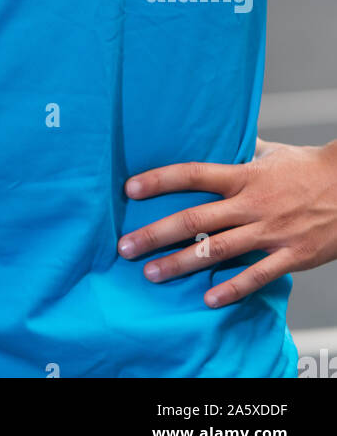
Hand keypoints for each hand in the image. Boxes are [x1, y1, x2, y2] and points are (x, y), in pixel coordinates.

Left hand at [117, 137, 336, 306]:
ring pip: (217, 251)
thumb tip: (221, 135)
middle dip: (156, 233)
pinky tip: (208, 299)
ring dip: (181, 264)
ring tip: (152, 274)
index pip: (193, 174)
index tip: (130, 190)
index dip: (159, 181)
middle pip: (195, 219)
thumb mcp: (273, 152)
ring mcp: (269, 231)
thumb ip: (243, 149)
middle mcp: (251, 204)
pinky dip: (231, 289)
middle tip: (125, 246)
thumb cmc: (310, 168)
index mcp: (244, 175)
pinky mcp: (290, 255)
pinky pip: (256, 276)